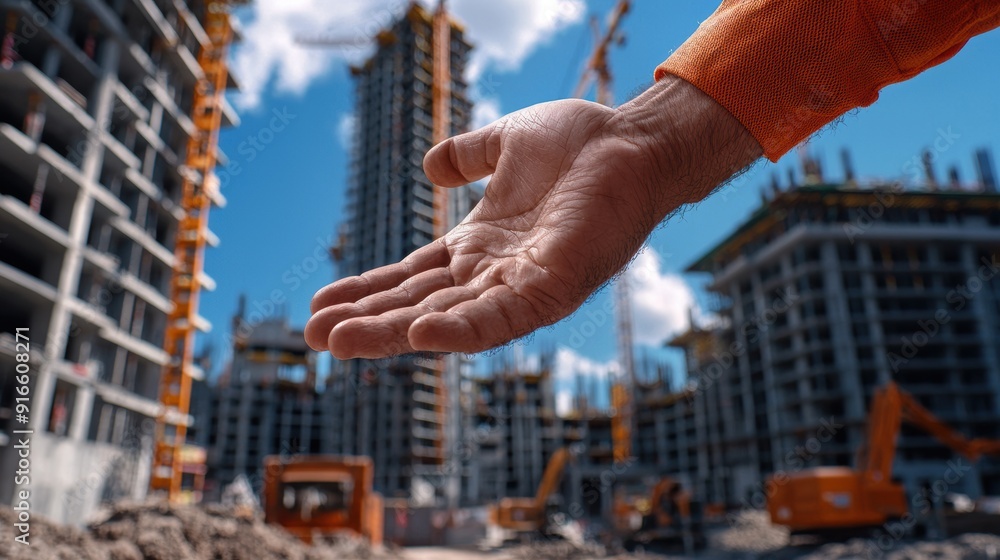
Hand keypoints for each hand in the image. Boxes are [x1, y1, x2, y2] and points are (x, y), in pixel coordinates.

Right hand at [305, 77, 760, 357]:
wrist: (633, 140)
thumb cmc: (580, 144)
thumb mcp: (506, 145)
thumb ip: (468, 155)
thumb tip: (430, 165)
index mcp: (479, 246)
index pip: (411, 277)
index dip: (366, 291)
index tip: (319, 305)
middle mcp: (494, 274)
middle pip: (419, 306)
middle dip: (366, 322)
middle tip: (313, 339)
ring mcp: (521, 285)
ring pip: (448, 320)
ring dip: (395, 334)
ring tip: (342, 344)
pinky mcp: (552, 288)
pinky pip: (502, 317)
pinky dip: (462, 329)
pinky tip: (421, 336)